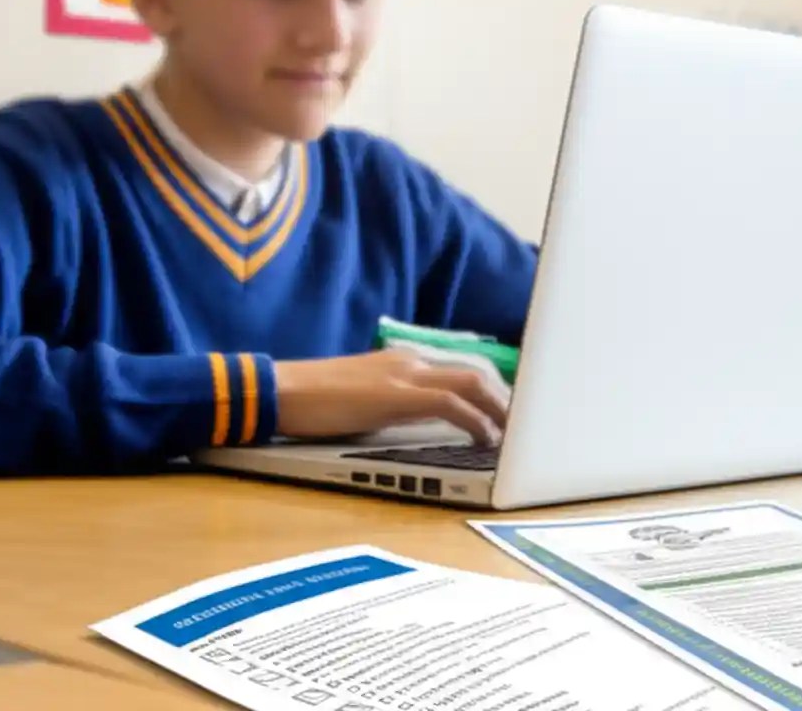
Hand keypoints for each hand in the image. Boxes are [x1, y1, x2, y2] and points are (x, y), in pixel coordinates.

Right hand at [274, 349, 507, 445]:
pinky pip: (450, 404)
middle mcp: (409, 362)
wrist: (279, 391)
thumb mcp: (365, 401)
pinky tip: (485, 439)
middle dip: (504, 399)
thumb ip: (395, 405)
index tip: (507, 413)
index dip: (490, 391)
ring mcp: (404, 375)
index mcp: (402, 362)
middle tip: (522, 427)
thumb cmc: (314, 401)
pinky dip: (474, 420)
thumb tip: (418, 424)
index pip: (459, 370)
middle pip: (475, 373)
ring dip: (498, 409)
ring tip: (514, 435)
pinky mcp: (396, 395)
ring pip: (471, 383)